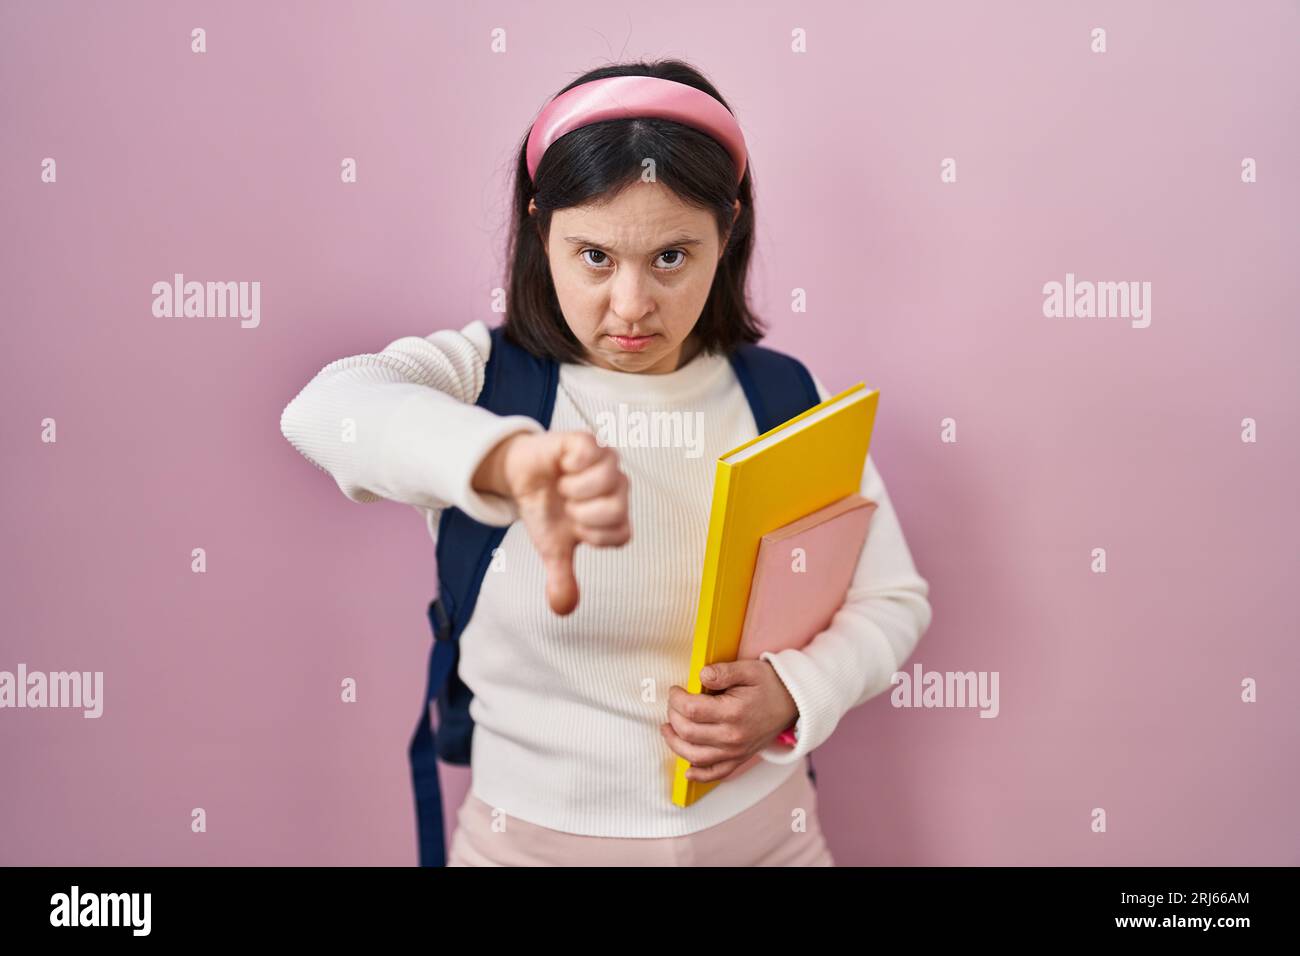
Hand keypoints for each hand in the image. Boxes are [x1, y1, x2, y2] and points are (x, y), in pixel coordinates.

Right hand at [472, 430, 630, 615]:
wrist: (520, 476)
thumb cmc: (545, 508)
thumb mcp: (551, 547)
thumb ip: (561, 577)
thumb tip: (562, 609)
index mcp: (615, 514)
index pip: (622, 534)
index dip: (592, 536)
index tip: (574, 528)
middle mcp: (617, 487)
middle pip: (618, 509)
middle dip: (583, 514)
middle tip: (567, 506)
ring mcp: (604, 462)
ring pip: (608, 479)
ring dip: (575, 490)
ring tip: (564, 486)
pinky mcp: (586, 442)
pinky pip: (590, 452)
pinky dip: (570, 465)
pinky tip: (562, 466)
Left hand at [660, 660, 799, 782]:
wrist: (793, 704)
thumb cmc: (769, 685)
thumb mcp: (749, 669)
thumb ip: (723, 671)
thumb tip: (700, 676)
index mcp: (733, 712)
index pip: (691, 709)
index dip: (676, 698)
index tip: (676, 689)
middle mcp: (732, 737)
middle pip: (688, 732)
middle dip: (672, 716)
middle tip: (674, 703)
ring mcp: (735, 751)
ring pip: (694, 756)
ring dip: (674, 743)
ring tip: (667, 728)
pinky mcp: (738, 759)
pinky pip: (714, 773)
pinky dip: (697, 774)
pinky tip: (686, 769)